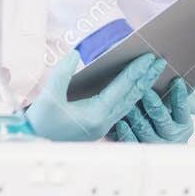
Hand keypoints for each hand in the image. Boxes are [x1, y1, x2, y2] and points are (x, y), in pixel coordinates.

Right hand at [25, 51, 163, 140]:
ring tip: (152, 72)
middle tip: (161, 61)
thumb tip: (74, 53)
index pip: (123, 87)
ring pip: (129, 104)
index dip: (137, 70)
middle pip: (132, 96)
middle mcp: (104, 121)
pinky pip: (122, 109)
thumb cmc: (40, 121)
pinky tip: (135, 89)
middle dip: (147, 77)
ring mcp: (104, 126)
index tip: (149, 57)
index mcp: (96, 114)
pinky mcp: (99, 127)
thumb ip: (62, 73)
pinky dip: (132, 97)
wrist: (33, 142)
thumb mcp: (48, 96)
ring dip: (141, 87)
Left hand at [110, 78, 194, 142]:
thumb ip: (189, 102)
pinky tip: (121, 122)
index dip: (180, 95)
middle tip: (146, 90)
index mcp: (184, 124)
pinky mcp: (140, 149)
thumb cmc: (171, 122)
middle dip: (154, 104)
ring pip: (145, 130)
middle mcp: (172, 136)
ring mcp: (155, 144)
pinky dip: (126, 132)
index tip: (176, 80)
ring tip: (130, 103)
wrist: (164, 151)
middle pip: (162, 119)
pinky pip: (132, 142)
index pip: (183, 108)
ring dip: (137, 116)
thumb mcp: (181, 112)